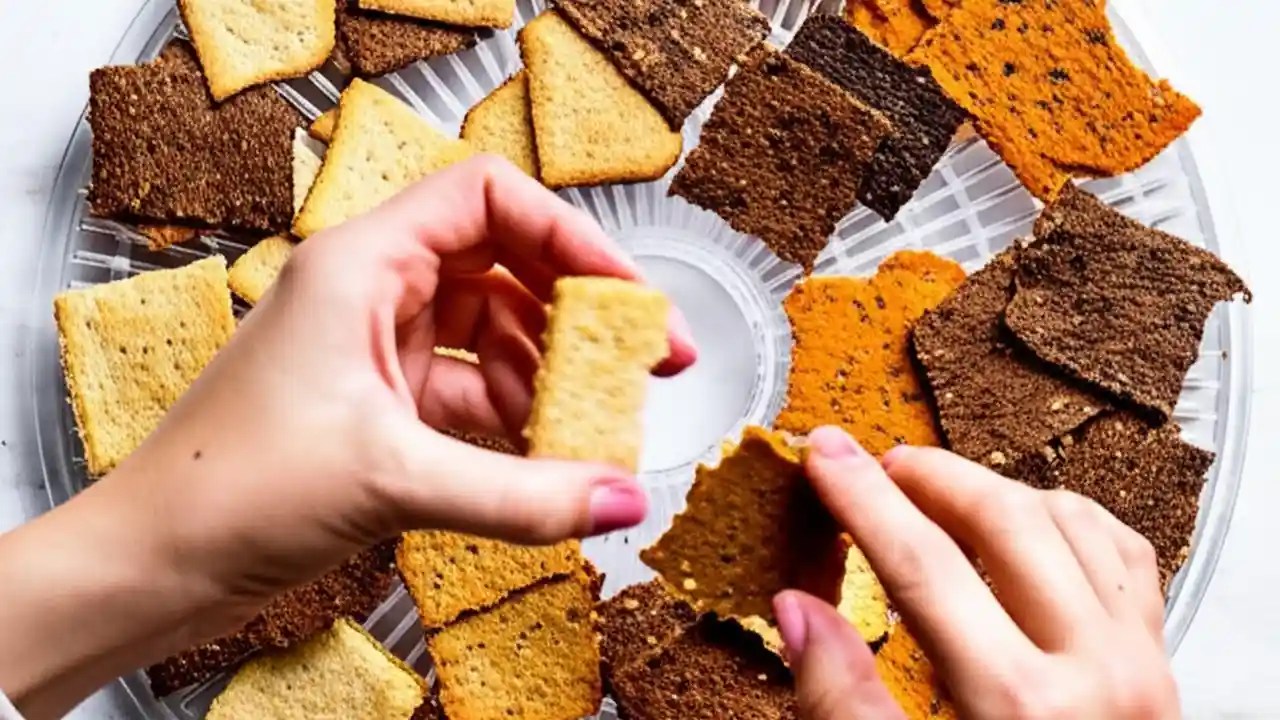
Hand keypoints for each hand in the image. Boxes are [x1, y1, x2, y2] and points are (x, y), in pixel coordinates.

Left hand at [0, 156, 694, 716]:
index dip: (570, 236)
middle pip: (503, 265)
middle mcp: (370, 291)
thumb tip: (619, 500)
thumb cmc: (226, 488)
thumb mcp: (392, 480)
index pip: (487, 198)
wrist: (152, 564)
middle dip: (575, 314)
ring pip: (492, 334)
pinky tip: (545, 459)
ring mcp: (374, 347)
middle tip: (643, 360)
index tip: (627, 293)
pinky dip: (514, 419)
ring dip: (548, 377)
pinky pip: (471, 392)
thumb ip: (520, 493)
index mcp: (360, 263)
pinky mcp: (378, 404)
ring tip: (595, 428)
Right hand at [774, 427, 1176, 719]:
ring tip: (936, 489)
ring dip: (996, 489)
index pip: (923, 564)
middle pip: (1004, 521)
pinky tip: (1028, 520)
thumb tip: (798, 612)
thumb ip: (844, 704)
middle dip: (928, 475)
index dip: (862, 498)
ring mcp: (1140, 664)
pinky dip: (1069, 518)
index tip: (824, 455)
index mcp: (1020, 708)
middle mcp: (1095, 671)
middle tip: (871, 462)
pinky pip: (1123, 554)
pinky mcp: (1160, 666)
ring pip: (1070, 521)